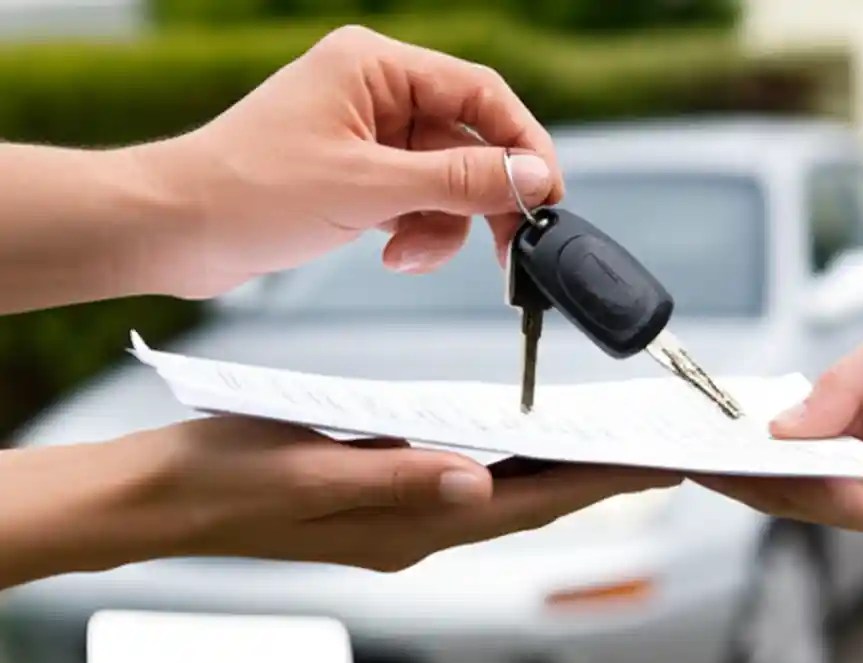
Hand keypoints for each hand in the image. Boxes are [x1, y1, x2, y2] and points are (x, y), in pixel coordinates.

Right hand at [0, 418, 673, 585]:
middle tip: (658, 450)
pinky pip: (468, 488)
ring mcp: (398, 522)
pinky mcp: (380, 502)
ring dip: (560, 475)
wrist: (159, 497)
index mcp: (406, 528)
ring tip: (611, 445)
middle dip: (598, 480)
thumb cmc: (223, 475)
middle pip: (530, 505)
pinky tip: (523, 448)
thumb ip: (392, 478)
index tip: (658, 464)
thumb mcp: (305, 468)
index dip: (599, 485)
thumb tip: (475, 485)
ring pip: (504, 498)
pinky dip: (510, 468)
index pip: (529, 506)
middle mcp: (413, 533)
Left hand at [138, 25, 562, 297]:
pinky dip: (417, 232)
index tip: (547, 194)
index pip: (480, 94)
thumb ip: (458, 182)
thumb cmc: (245, 191)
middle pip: (469, 141)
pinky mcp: (358, 175)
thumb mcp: (367, 187)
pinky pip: (418, 201)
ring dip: (442, 225)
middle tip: (510, 248)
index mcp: (375, 67)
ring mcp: (368, 136)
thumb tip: (532, 176)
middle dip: (483, 198)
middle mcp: (376, 93)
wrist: (173, 230)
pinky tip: (390, 251)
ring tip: (408, 253)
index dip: (522, 144)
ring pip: (447, 180)